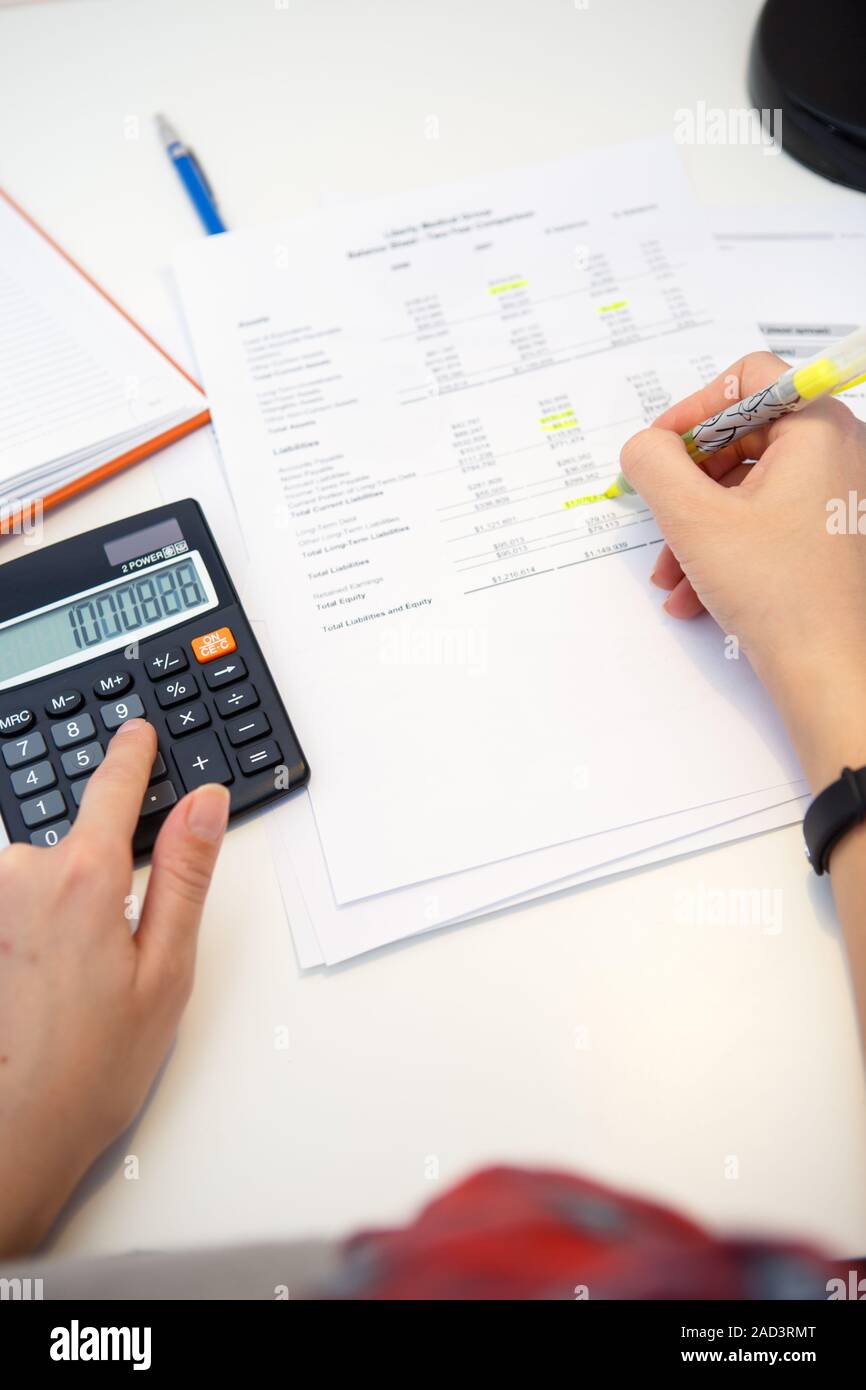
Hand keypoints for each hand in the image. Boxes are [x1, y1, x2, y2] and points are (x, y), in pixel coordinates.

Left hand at [0, 719, 228, 1256]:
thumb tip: (203, 804)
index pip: (113, 787)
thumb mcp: (166, 967)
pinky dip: (31, 934)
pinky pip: (13, 906)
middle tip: (113, 961)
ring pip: (40, 879)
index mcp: (82, 878)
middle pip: (77, 845)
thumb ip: (185, 873)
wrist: (13, 1133)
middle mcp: (21, 877)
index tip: (139, 733)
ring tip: (69, 990)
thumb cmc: (91, 1067)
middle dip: (101, 884)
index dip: (132, 756)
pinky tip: (36, 990)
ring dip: (60, 914)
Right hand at [620, 352, 865, 790]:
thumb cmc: (782, 594)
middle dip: (690, 485)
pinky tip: (693, 594)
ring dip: (696, 527)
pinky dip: (723, 550)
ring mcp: (836, 497)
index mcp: (818, 428)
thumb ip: (654, 465)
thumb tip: (643, 445)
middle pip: (744, 438)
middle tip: (661, 517)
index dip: (695, 409)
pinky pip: (764, 524)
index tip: (662, 449)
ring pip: (747, 490)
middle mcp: (837, 453)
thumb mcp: (692, 518)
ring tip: (671, 574)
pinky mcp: (828, 536)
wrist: (832, 669)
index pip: (749, 379)